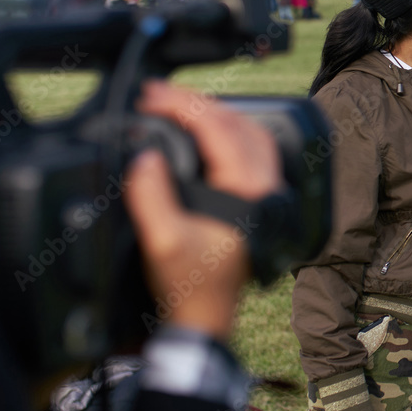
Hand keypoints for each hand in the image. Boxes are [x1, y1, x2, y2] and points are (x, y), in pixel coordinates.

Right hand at [124, 81, 284, 340]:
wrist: (204, 317)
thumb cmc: (188, 284)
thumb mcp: (162, 241)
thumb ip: (152, 196)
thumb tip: (144, 157)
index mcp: (249, 192)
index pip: (219, 129)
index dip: (183, 105)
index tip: (151, 95)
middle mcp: (265, 187)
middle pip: (237, 123)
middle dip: (196, 102)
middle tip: (157, 93)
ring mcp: (266, 192)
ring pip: (249, 132)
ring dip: (216, 112)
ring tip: (178, 104)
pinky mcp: (259, 199)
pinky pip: (252, 149)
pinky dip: (229, 131)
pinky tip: (207, 131)